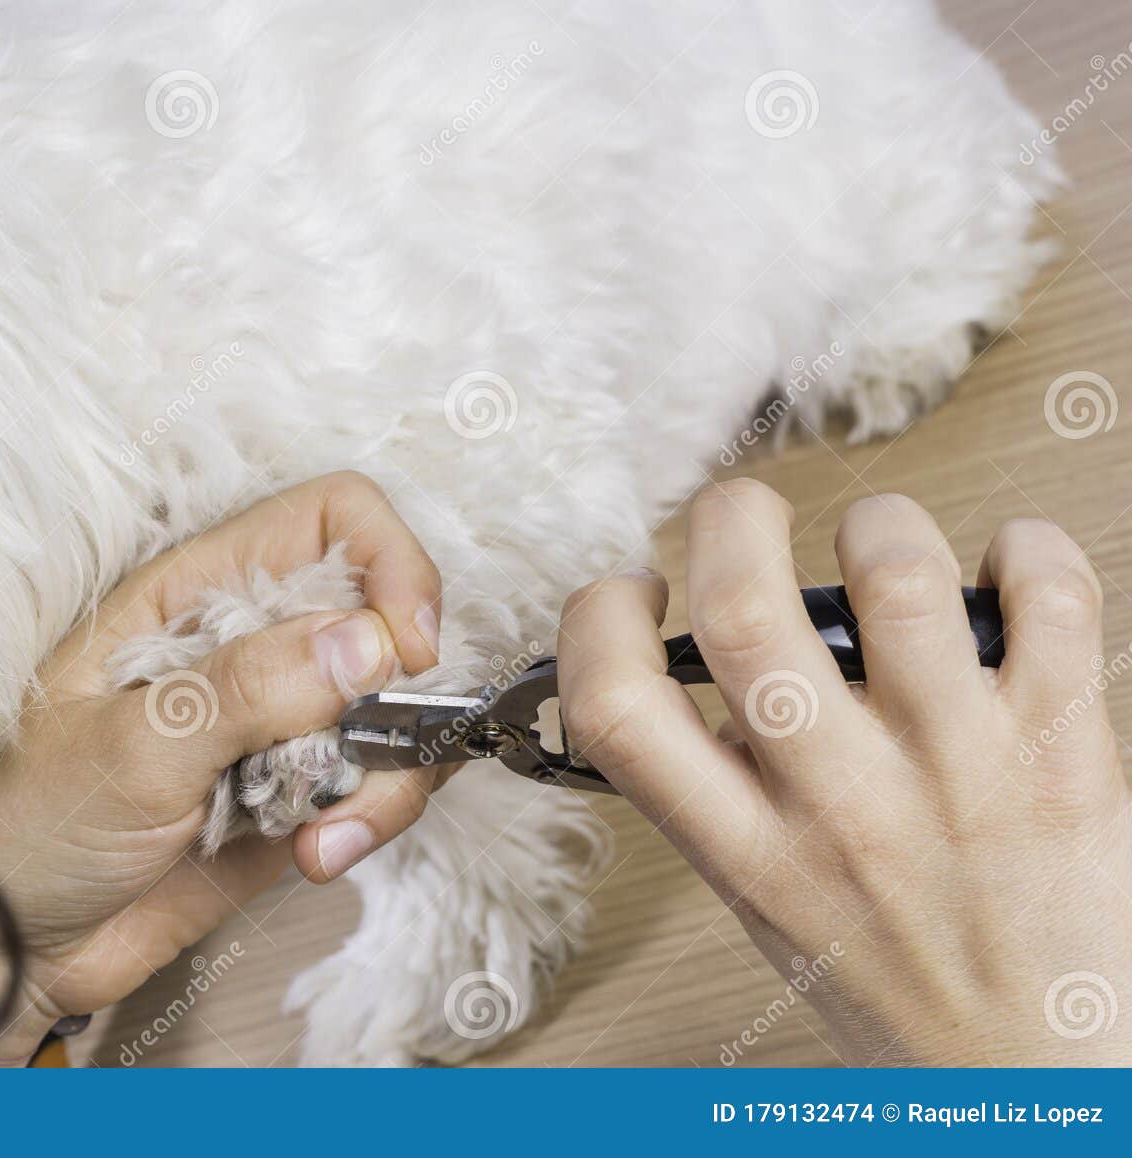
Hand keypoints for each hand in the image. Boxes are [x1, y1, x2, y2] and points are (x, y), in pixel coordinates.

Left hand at [0, 472, 447, 1058]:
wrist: (4, 944)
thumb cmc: (31, 821)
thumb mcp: (134, 745)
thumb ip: (250, 688)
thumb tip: (369, 641)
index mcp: (197, 592)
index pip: (331, 521)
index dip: (389, 564)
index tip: (403, 650)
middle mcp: (250, 646)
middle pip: (383, 622)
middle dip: (400, 694)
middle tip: (365, 757)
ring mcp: (276, 725)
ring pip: (392, 715)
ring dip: (386, 778)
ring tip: (321, 838)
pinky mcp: (293, 798)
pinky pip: (373, 787)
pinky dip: (368, 821)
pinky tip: (315, 855)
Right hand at [558, 479, 1131, 1064]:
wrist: (1049, 1081)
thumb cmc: (911, 1001)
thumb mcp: (771, 910)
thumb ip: (725, 802)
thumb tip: (709, 683)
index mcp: (750, 851)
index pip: (616, 707)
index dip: (597, 619)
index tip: (636, 596)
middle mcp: (843, 803)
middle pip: (743, 607)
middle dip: (728, 519)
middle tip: (746, 519)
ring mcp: (956, 770)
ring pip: (898, 577)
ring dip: (879, 528)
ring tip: (883, 551)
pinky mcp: (1062, 748)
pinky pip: (1044, 596)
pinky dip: (1025, 552)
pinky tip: (1002, 574)